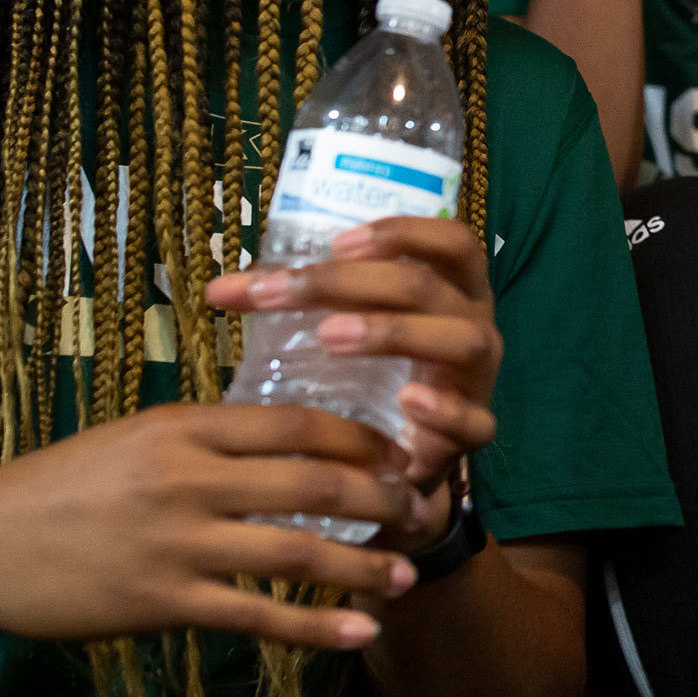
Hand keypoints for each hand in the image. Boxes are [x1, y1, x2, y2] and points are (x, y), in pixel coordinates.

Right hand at [0, 402, 421, 651]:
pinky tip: (359, 632)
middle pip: (315, 480)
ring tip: (406, 573)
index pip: (300, 422)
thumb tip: (280, 436)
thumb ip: (203, 437)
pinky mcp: (160, 601)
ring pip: (297, 548)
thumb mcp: (132, 438)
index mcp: (184, 425)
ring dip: (363, 563)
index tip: (405, 452)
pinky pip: (257, 615)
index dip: (365, 438)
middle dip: (383, 496)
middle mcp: (189, 476)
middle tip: (425, 508)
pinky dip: (315, 626)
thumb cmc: (55, 489)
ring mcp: (177, 541)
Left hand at [206, 216, 506, 555]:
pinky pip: (477, 419)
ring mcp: (480, 379)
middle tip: (290, 292)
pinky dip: (446, 407)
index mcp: (452, 289)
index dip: (402, 233)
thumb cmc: (375, 377)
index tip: (336, 242)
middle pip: (431, 287)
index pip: (451, 240)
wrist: (404, 463)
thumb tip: (217, 291)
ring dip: (395, 331)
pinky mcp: (476, 432)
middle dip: (356, 283)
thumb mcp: (343, 326)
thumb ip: (294, 306)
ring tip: (331, 337)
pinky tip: (408, 399)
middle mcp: (475, 324)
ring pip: (464, 340)